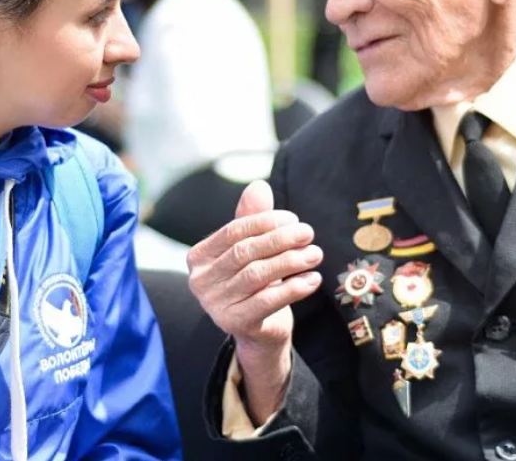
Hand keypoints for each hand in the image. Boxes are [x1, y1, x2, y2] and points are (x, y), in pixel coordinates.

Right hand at [187, 181, 323, 421]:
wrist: (260, 330)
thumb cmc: (255, 282)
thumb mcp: (253, 248)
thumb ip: (253, 218)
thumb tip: (258, 186)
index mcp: (199, 257)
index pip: (234, 231)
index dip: (265, 222)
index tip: (294, 219)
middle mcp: (200, 281)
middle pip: (245, 252)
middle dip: (280, 240)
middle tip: (308, 233)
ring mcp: (214, 304)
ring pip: (258, 275)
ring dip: (291, 261)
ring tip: (315, 254)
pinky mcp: (233, 323)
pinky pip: (267, 301)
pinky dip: (293, 288)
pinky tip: (312, 279)